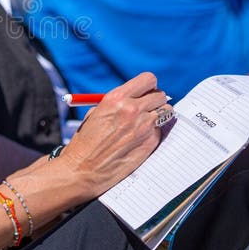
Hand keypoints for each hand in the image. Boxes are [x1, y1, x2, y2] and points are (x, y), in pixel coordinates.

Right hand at [62, 72, 170, 198]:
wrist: (83, 169)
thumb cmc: (85, 141)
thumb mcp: (96, 112)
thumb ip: (118, 103)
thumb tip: (137, 99)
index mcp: (116, 98)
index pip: (148, 79)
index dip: (148, 85)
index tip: (145, 91)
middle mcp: (132, 110)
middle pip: (160, 95)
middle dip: (155, 100)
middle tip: (147, 107)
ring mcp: (144, 127)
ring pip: (165, 112)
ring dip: (158, 115)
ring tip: (144, 123)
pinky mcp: (149, 143)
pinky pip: (159, 131)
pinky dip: (152, 133)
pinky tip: (138, 140)